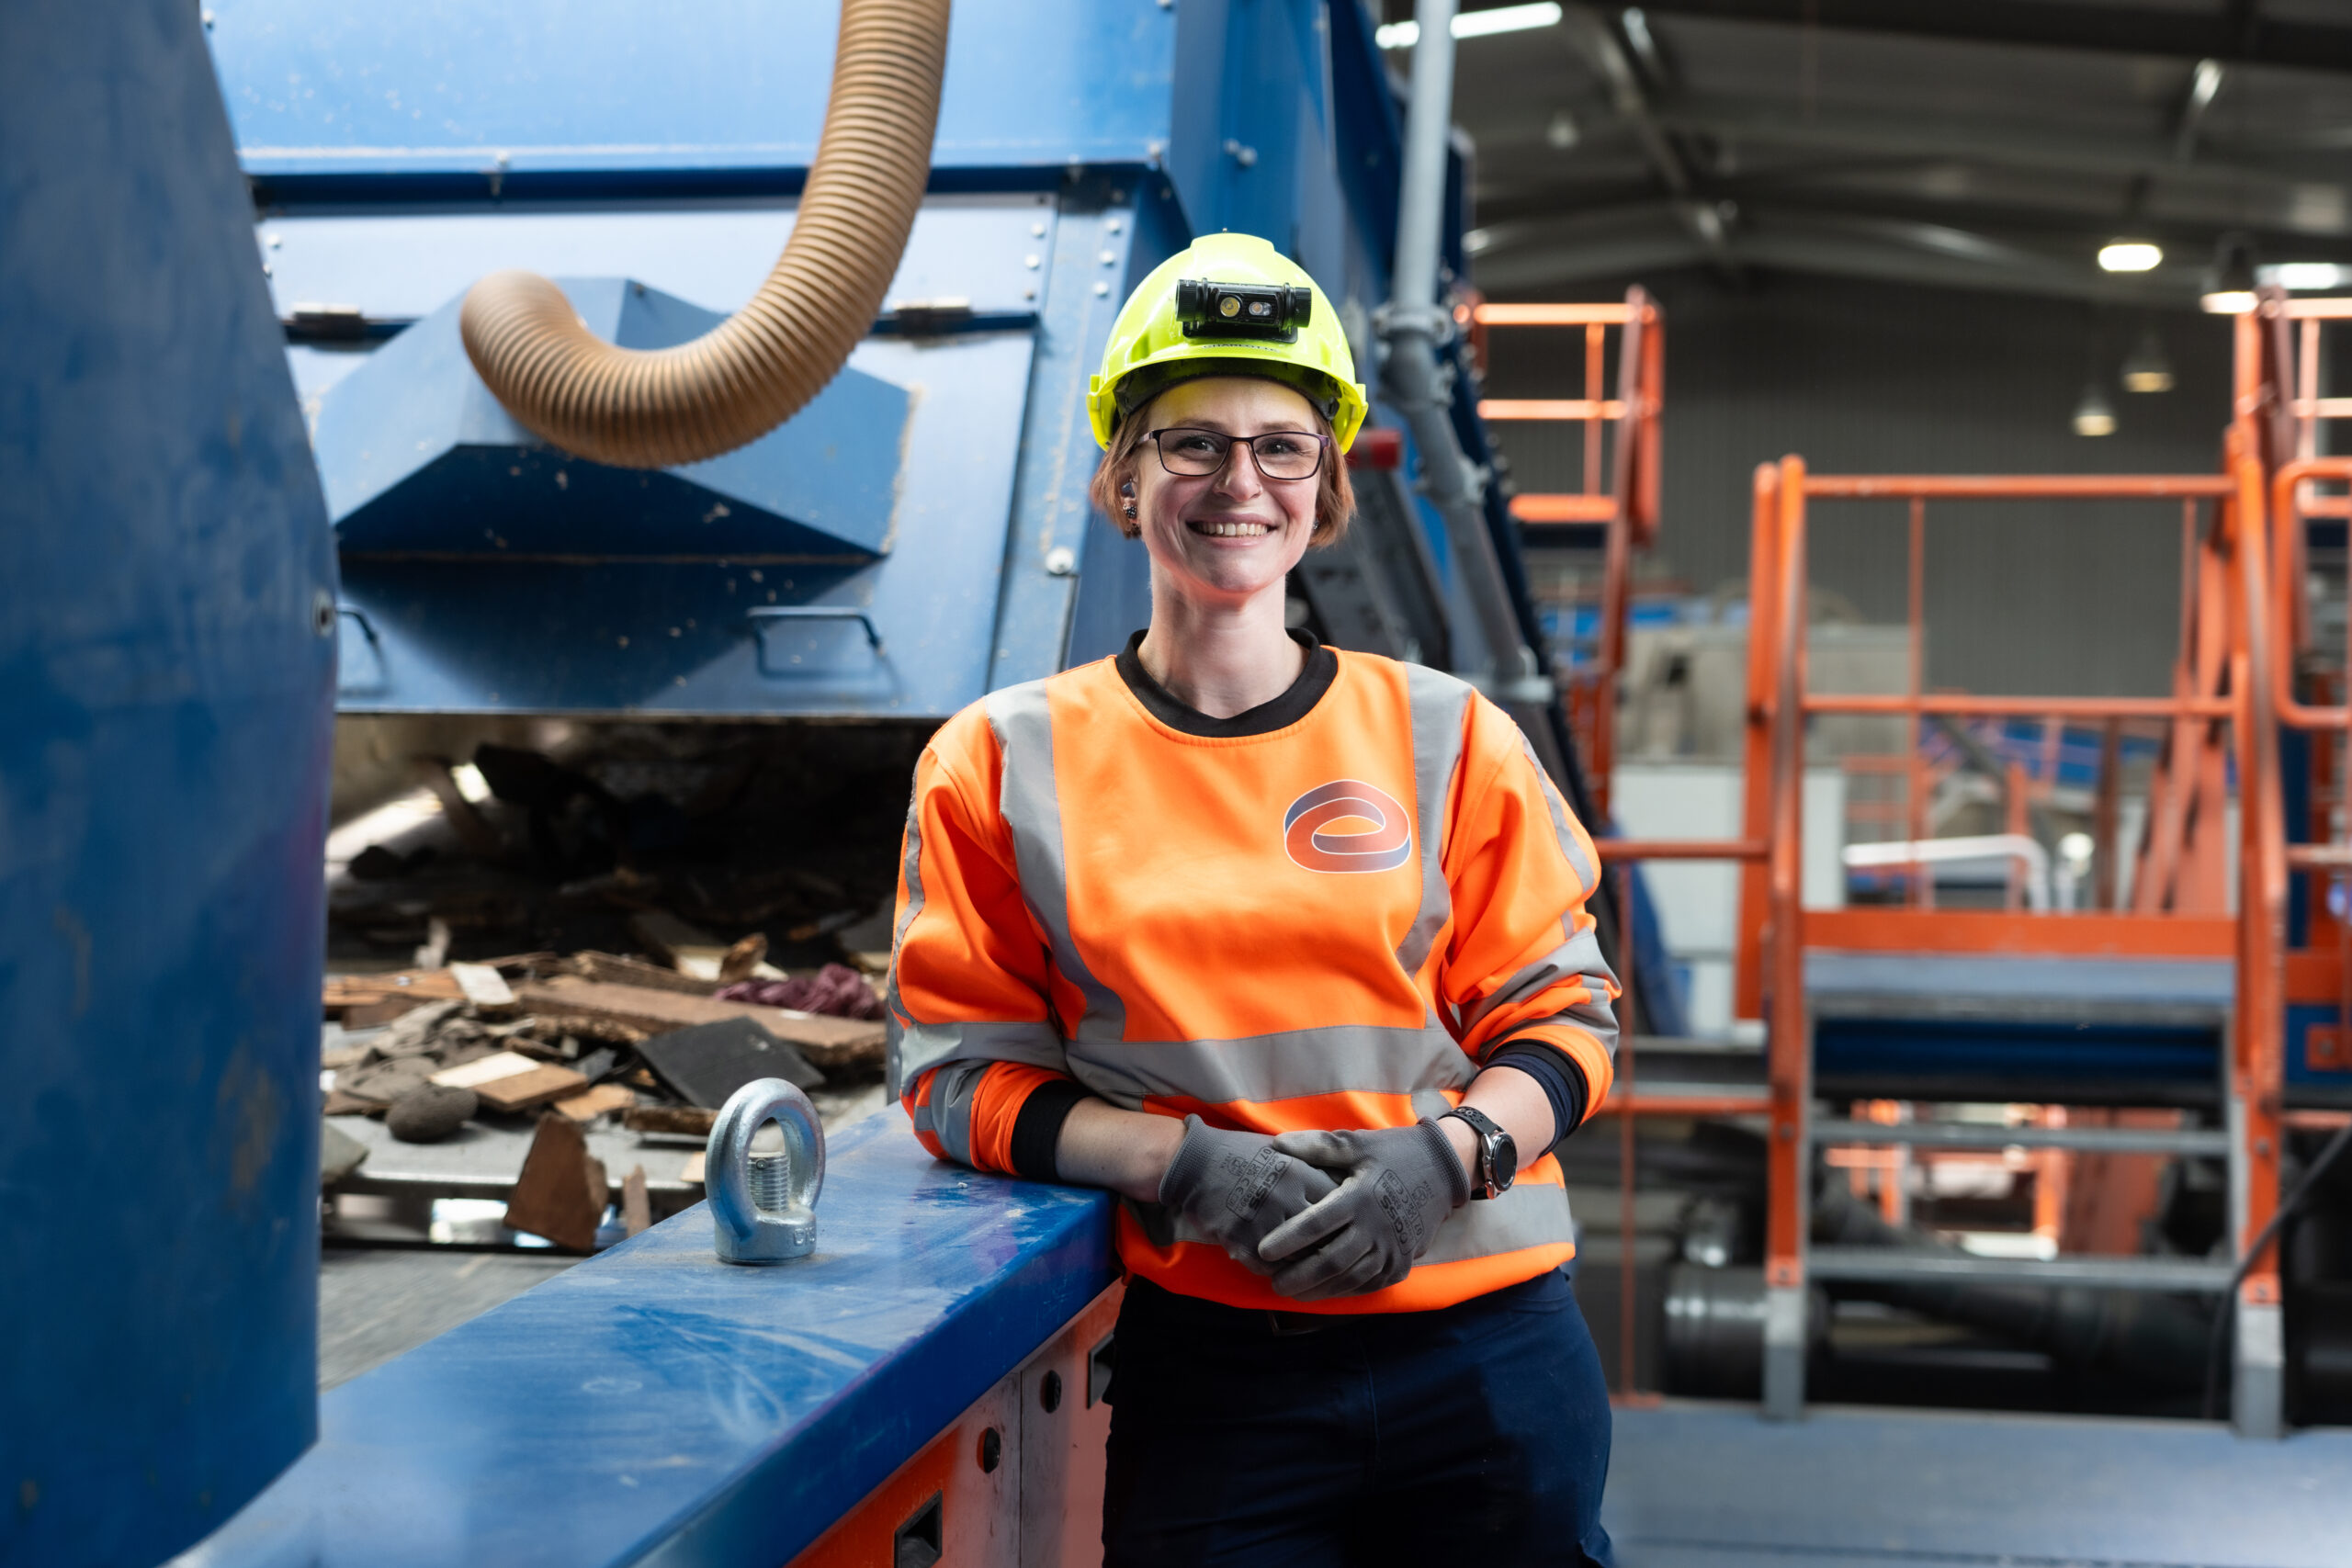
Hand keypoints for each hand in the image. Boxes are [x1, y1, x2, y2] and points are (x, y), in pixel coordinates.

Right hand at [1156, 1116, 1339, 1273]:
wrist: (1196, 1163)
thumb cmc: (1244, 1155)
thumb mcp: (1284, 1152)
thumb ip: (1314, 1170)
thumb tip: (1346, 1188)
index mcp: (1300, 1173)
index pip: (1339, 1205)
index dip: (1345, 1218)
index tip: (1348, 1226)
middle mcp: (1286, 1199)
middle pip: (1324, 1236)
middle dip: (1330, 1246)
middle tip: (1334, 1254)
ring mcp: (1263, 1222)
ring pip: (1299, 1257)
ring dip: (1305, 1264)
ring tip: (1310, 1268)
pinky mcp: (1241, 1242)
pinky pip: (1269, 1268)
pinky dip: (1277, 1270)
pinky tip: (1280, 1267)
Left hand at [1257, 1122, 1469, 1300]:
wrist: (1444, 1170)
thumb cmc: (1394, 1153)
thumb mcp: (1357, 1143)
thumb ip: (1317, 1146)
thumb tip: (1276, 1145)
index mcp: (1360, 1197)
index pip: (1316, 1224)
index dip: (1287, 1239)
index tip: (1262, 1250)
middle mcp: (1377, 1228)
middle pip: (1331, 1261)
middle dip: (1299, 1276)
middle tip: (1273, 1283)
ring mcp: (1393, 1249)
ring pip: (1350, 1278)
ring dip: (1319, 1289)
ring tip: (1293, 1292)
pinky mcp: (1402, 1262)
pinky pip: (1370, 1283)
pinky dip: (1345, 1290)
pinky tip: (1325, 1292)